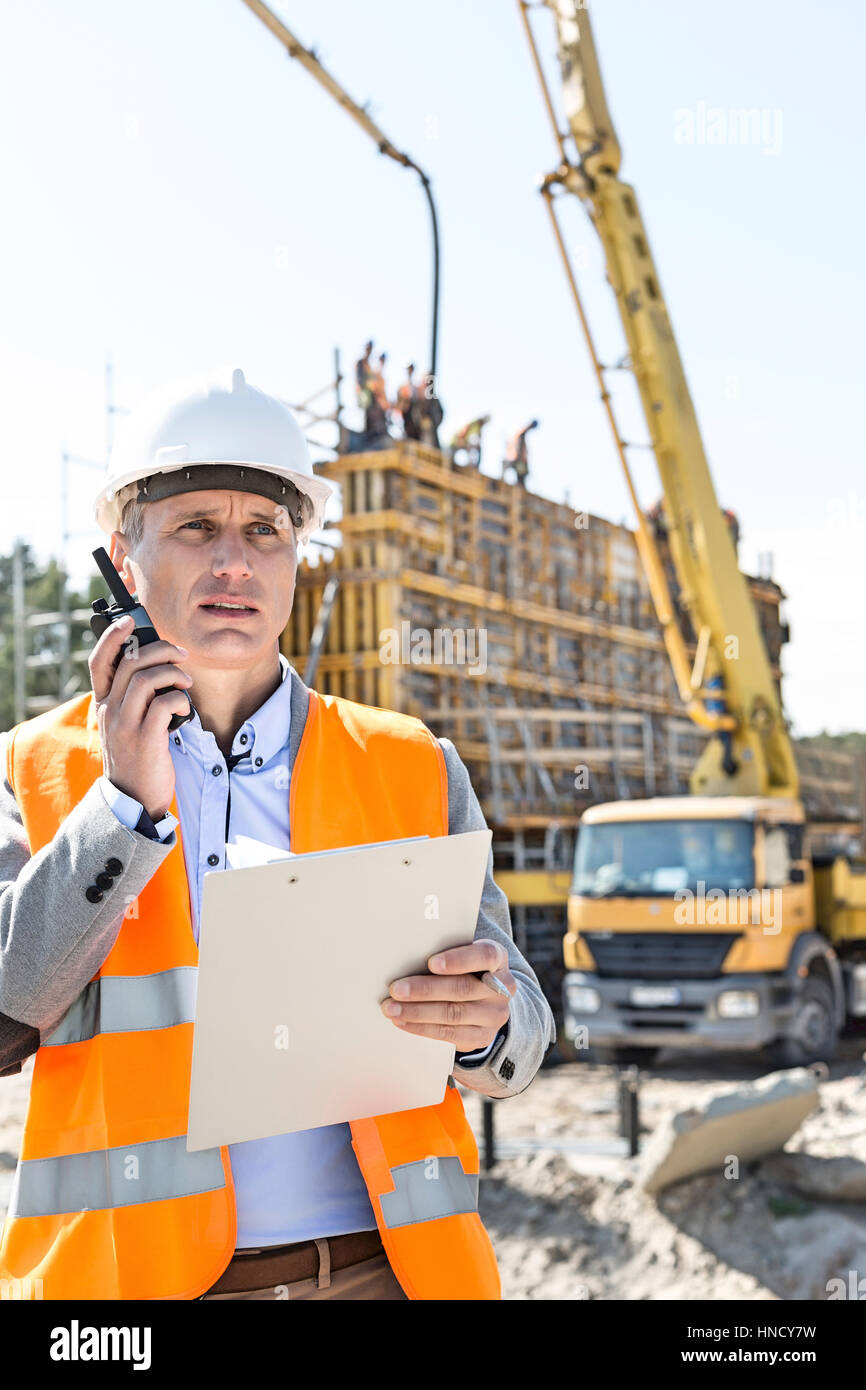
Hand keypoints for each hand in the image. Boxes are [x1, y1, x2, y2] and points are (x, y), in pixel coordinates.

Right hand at [89, 615, 192, 821]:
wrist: (133, 798)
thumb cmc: (137, 755)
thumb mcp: (127, 722)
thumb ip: (135, 697)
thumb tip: (159, 666)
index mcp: (104, 703)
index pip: (99, 660)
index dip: (113, 636)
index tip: (129, 620)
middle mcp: (109, 710)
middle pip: (130, 662)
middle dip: (160, 649)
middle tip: (181, 654)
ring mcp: (125, 725)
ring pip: (146, 679)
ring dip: (172, 673)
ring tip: (186, 682)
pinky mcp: (145, 739)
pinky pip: (164, 704)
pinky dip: (179, 699)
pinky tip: (184, 709)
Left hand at [380, 939, 515, 1051]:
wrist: (487, 998)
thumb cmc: (465, 966)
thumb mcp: (463, 952)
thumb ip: (444, 949)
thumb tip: (405, 952)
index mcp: (498, 958)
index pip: (485, 956)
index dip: (459, 960)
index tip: (431, 963)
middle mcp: (502, 988)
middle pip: (463, 988)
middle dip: (425, 989)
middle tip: (395, 989)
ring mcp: (494, 1015)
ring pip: (453, 1014)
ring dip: (417, 1012)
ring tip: (391, 1008)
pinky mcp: (482, 1037)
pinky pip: (449, 1034)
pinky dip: (421, 1028)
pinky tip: (402, 1021)